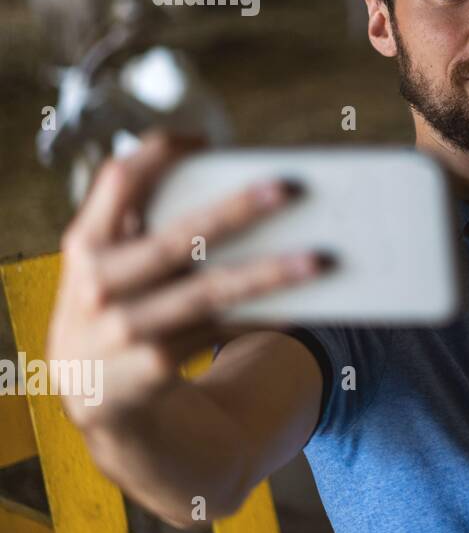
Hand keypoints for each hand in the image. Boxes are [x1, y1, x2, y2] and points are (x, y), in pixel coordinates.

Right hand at [46, 130, 327, 432]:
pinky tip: (304, 301)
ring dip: (269, 274)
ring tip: (319, 259)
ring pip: (210, 293)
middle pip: (176, 238)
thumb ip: (144, 224)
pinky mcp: (156, 365)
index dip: (160, 153)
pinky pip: (224, 331)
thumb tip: (238, 185)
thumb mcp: (109, 262)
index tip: (204, 139)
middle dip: (235, 210)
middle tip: (287, 187)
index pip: (118, 180)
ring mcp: (125, 329)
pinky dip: (265, 314)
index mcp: (86, 243)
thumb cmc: (119, 302)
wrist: (91, 393)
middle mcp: (97, 285)